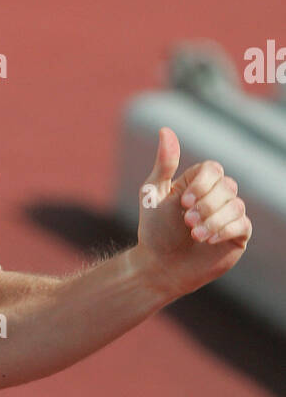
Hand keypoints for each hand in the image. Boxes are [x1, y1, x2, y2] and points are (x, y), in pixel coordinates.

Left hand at [135, 126, 251, 300]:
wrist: (160, 267)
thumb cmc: (155, 230)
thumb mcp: (154, 194)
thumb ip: (164, 164)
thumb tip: (165, 129)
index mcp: (197, 183)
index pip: (213, 169)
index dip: (202, 183)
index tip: (183, 201)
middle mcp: (216, 196)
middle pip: (226, 187)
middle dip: (206, 204)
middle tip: (186, 221)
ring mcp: (229, 215)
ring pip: (236, 205)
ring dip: (214, 219)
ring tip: (195, 234)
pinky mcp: (237, 235)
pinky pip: (242, 224)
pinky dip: (225, 229)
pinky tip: (207, 240)